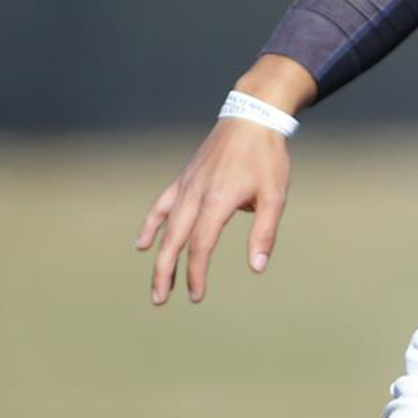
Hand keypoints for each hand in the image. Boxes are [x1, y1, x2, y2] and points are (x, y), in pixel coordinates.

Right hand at [135, 118, 291, 304]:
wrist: (252, 117)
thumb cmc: (267, 158)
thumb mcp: (275, 196)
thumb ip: (264, 233)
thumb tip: (257, 268)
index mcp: (217, 201)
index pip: (200, 246)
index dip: (196, 273)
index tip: (196, 296)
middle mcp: (196, 194)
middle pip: (174, 241)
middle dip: (165, 272)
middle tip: (160, 300)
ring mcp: (186, 185)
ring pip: (165, 226)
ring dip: (158, 256)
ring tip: (156, 282)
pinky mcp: (184, 178)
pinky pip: (161, 205)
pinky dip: (151, 225)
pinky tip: (143, 243)